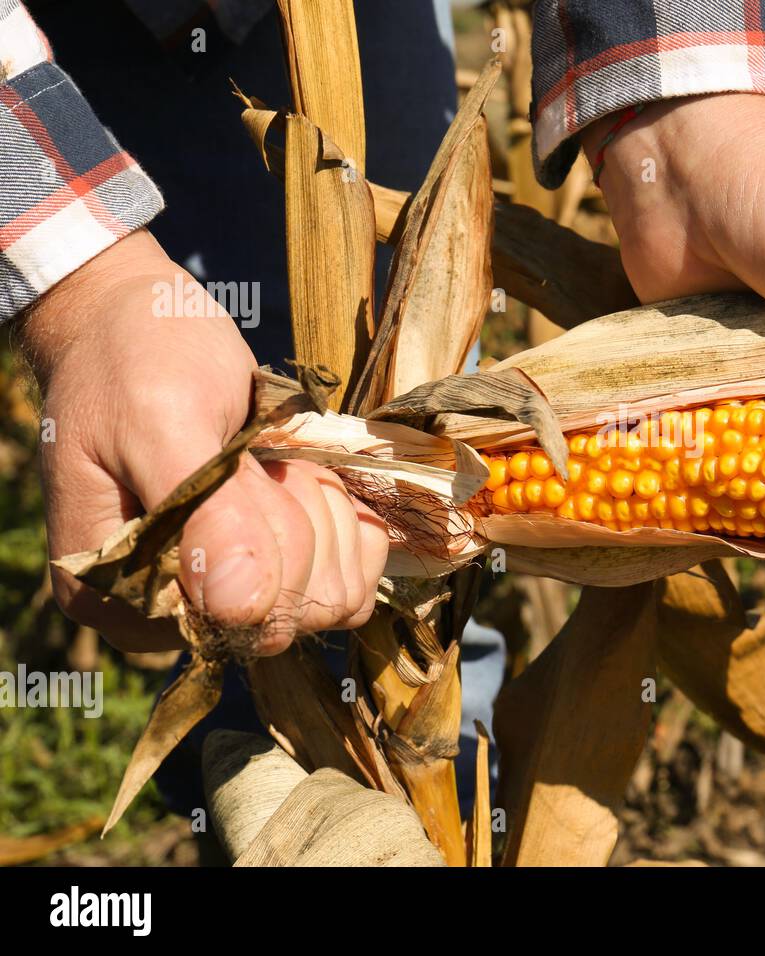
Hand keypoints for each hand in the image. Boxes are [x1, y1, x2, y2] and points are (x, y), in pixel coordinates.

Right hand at [18, 230, 388, 653]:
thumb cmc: (135, 358)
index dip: (266, 541)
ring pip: (336, 592)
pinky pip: (356, 570)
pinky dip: (346, 510)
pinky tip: (300, 468)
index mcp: (119, 596)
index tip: (241, 465)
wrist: (139, 321)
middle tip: (254, 452)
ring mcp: (230, 594)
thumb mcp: (164, 420)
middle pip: (294, 610)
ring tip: (269, 455)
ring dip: (322, 509)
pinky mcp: (276, 568)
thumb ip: (203, 513)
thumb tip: (239, 609)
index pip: (238, 620)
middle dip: (295, 518)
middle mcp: (176, 613)